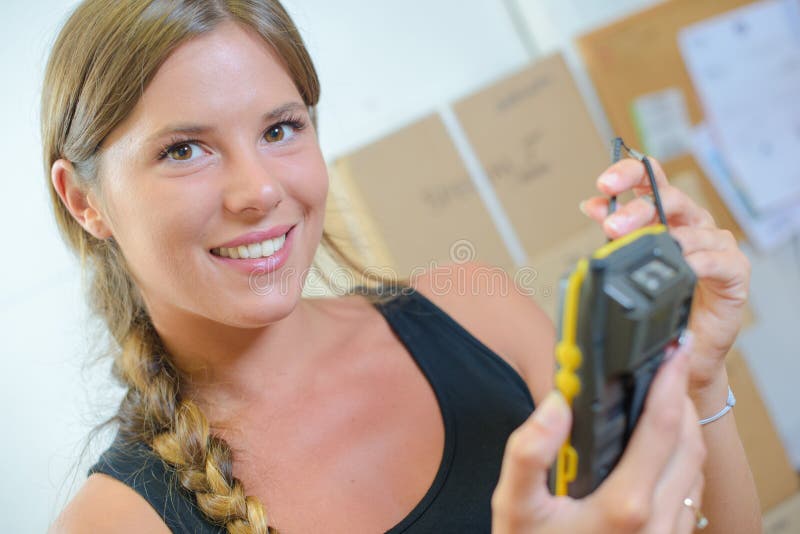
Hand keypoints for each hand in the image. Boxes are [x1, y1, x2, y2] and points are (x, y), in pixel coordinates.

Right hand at [492, 342, 705, 533]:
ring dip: (684, 430)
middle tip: (662, 371)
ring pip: (693, 469)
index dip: (669, 382)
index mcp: (624, 505)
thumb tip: (555, 406)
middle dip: (680, 399)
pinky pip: (689, 493)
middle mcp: (656, 521)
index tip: (671, 352)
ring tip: (659, 402)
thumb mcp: (512, 506)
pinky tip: (656, 449)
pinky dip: (681, 460)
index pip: (661, 427)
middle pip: (688, 444)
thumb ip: (527, 452)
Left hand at [579, 157, 750, 392]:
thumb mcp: (630, 262)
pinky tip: (682, 266)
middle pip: (669, 198)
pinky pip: (717, 259)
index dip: (629, 174)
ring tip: (639, 247)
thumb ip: (615, 233)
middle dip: (638, 209)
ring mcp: (715, 244)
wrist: (685, 346)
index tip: (604, 184)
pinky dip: (698, 261)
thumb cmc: (661, 300)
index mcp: (666, 215)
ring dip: (664, 236)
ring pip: (692, 228)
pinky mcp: (734, 270)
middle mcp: (692, 222)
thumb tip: (593, 206)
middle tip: (613, 226)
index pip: (651, 179)